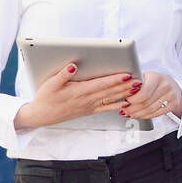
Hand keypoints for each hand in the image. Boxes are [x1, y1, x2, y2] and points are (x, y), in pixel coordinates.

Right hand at [14, 62, 134, 128]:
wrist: (41, 116)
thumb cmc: (45, 98)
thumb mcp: (50, 84)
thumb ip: (62, 75)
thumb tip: (73, 66)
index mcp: (79, 91)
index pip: (101, 84)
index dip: (115, 79)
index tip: (127, 74)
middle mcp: (87, 99)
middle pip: (110, 91)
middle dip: (125, 85)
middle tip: (139, 80)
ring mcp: (89, 106)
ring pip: (110, 99)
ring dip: (125, 93)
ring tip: (137, 89)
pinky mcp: (88, 110)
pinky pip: (105, 108)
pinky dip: (116, 106)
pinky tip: (126, 104)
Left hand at [119, 70, 181, 120]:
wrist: (173, 85)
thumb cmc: (155, 81)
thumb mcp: (145, 77)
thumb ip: (134, 83)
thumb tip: (119, 90)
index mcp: (156, 77)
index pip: (142, 94)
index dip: (132, 100)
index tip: (125, 101)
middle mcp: (166, 86)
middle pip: (145, 103)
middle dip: (132, 108)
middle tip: (124, 110)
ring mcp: (171, 95)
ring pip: (150, 110)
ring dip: (137, 114)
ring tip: (130, 114)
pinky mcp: (174, 104)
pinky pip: (157, 114)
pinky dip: (146, 116)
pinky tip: (140, 114)